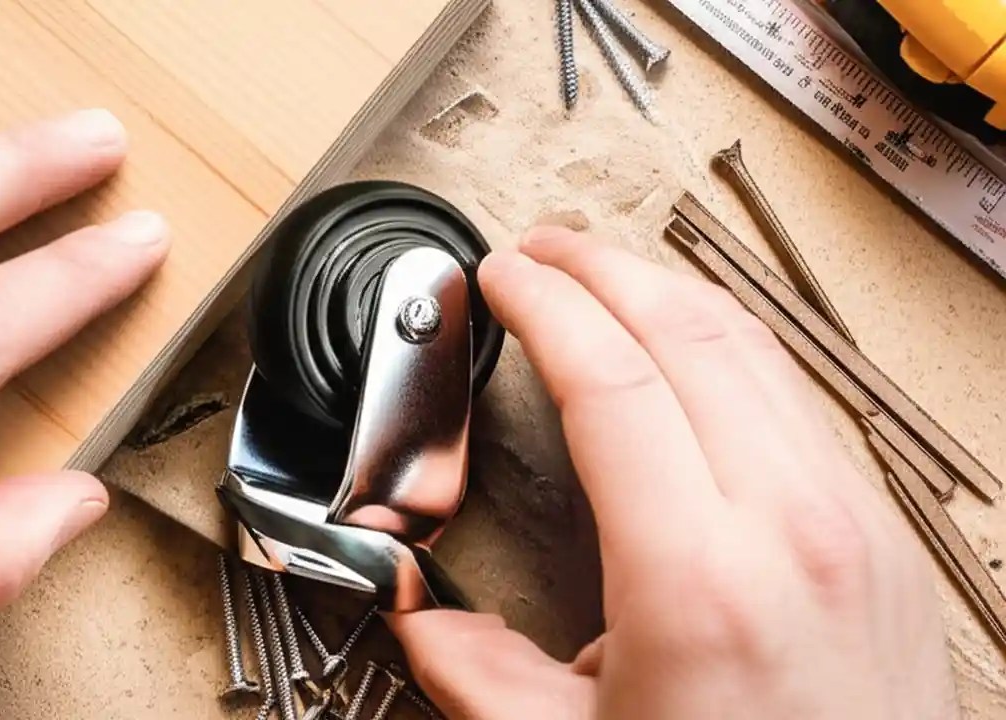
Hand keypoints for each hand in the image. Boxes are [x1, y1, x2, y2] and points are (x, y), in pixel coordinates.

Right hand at [389, 227, 958, 718]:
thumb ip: (478, 677)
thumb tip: (424, 625)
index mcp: (696, 579)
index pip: (609, 380)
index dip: (545, 307)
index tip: (504, 277)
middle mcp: (791, 528)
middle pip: (689, 331)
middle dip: (603, 267)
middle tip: (546, 249)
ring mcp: (853, 522)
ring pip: (757, 348)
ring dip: (670, 293)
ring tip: (609, 278)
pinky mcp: (882, 535)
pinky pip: (801, 396)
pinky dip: (731, 346)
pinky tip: (693, 351)